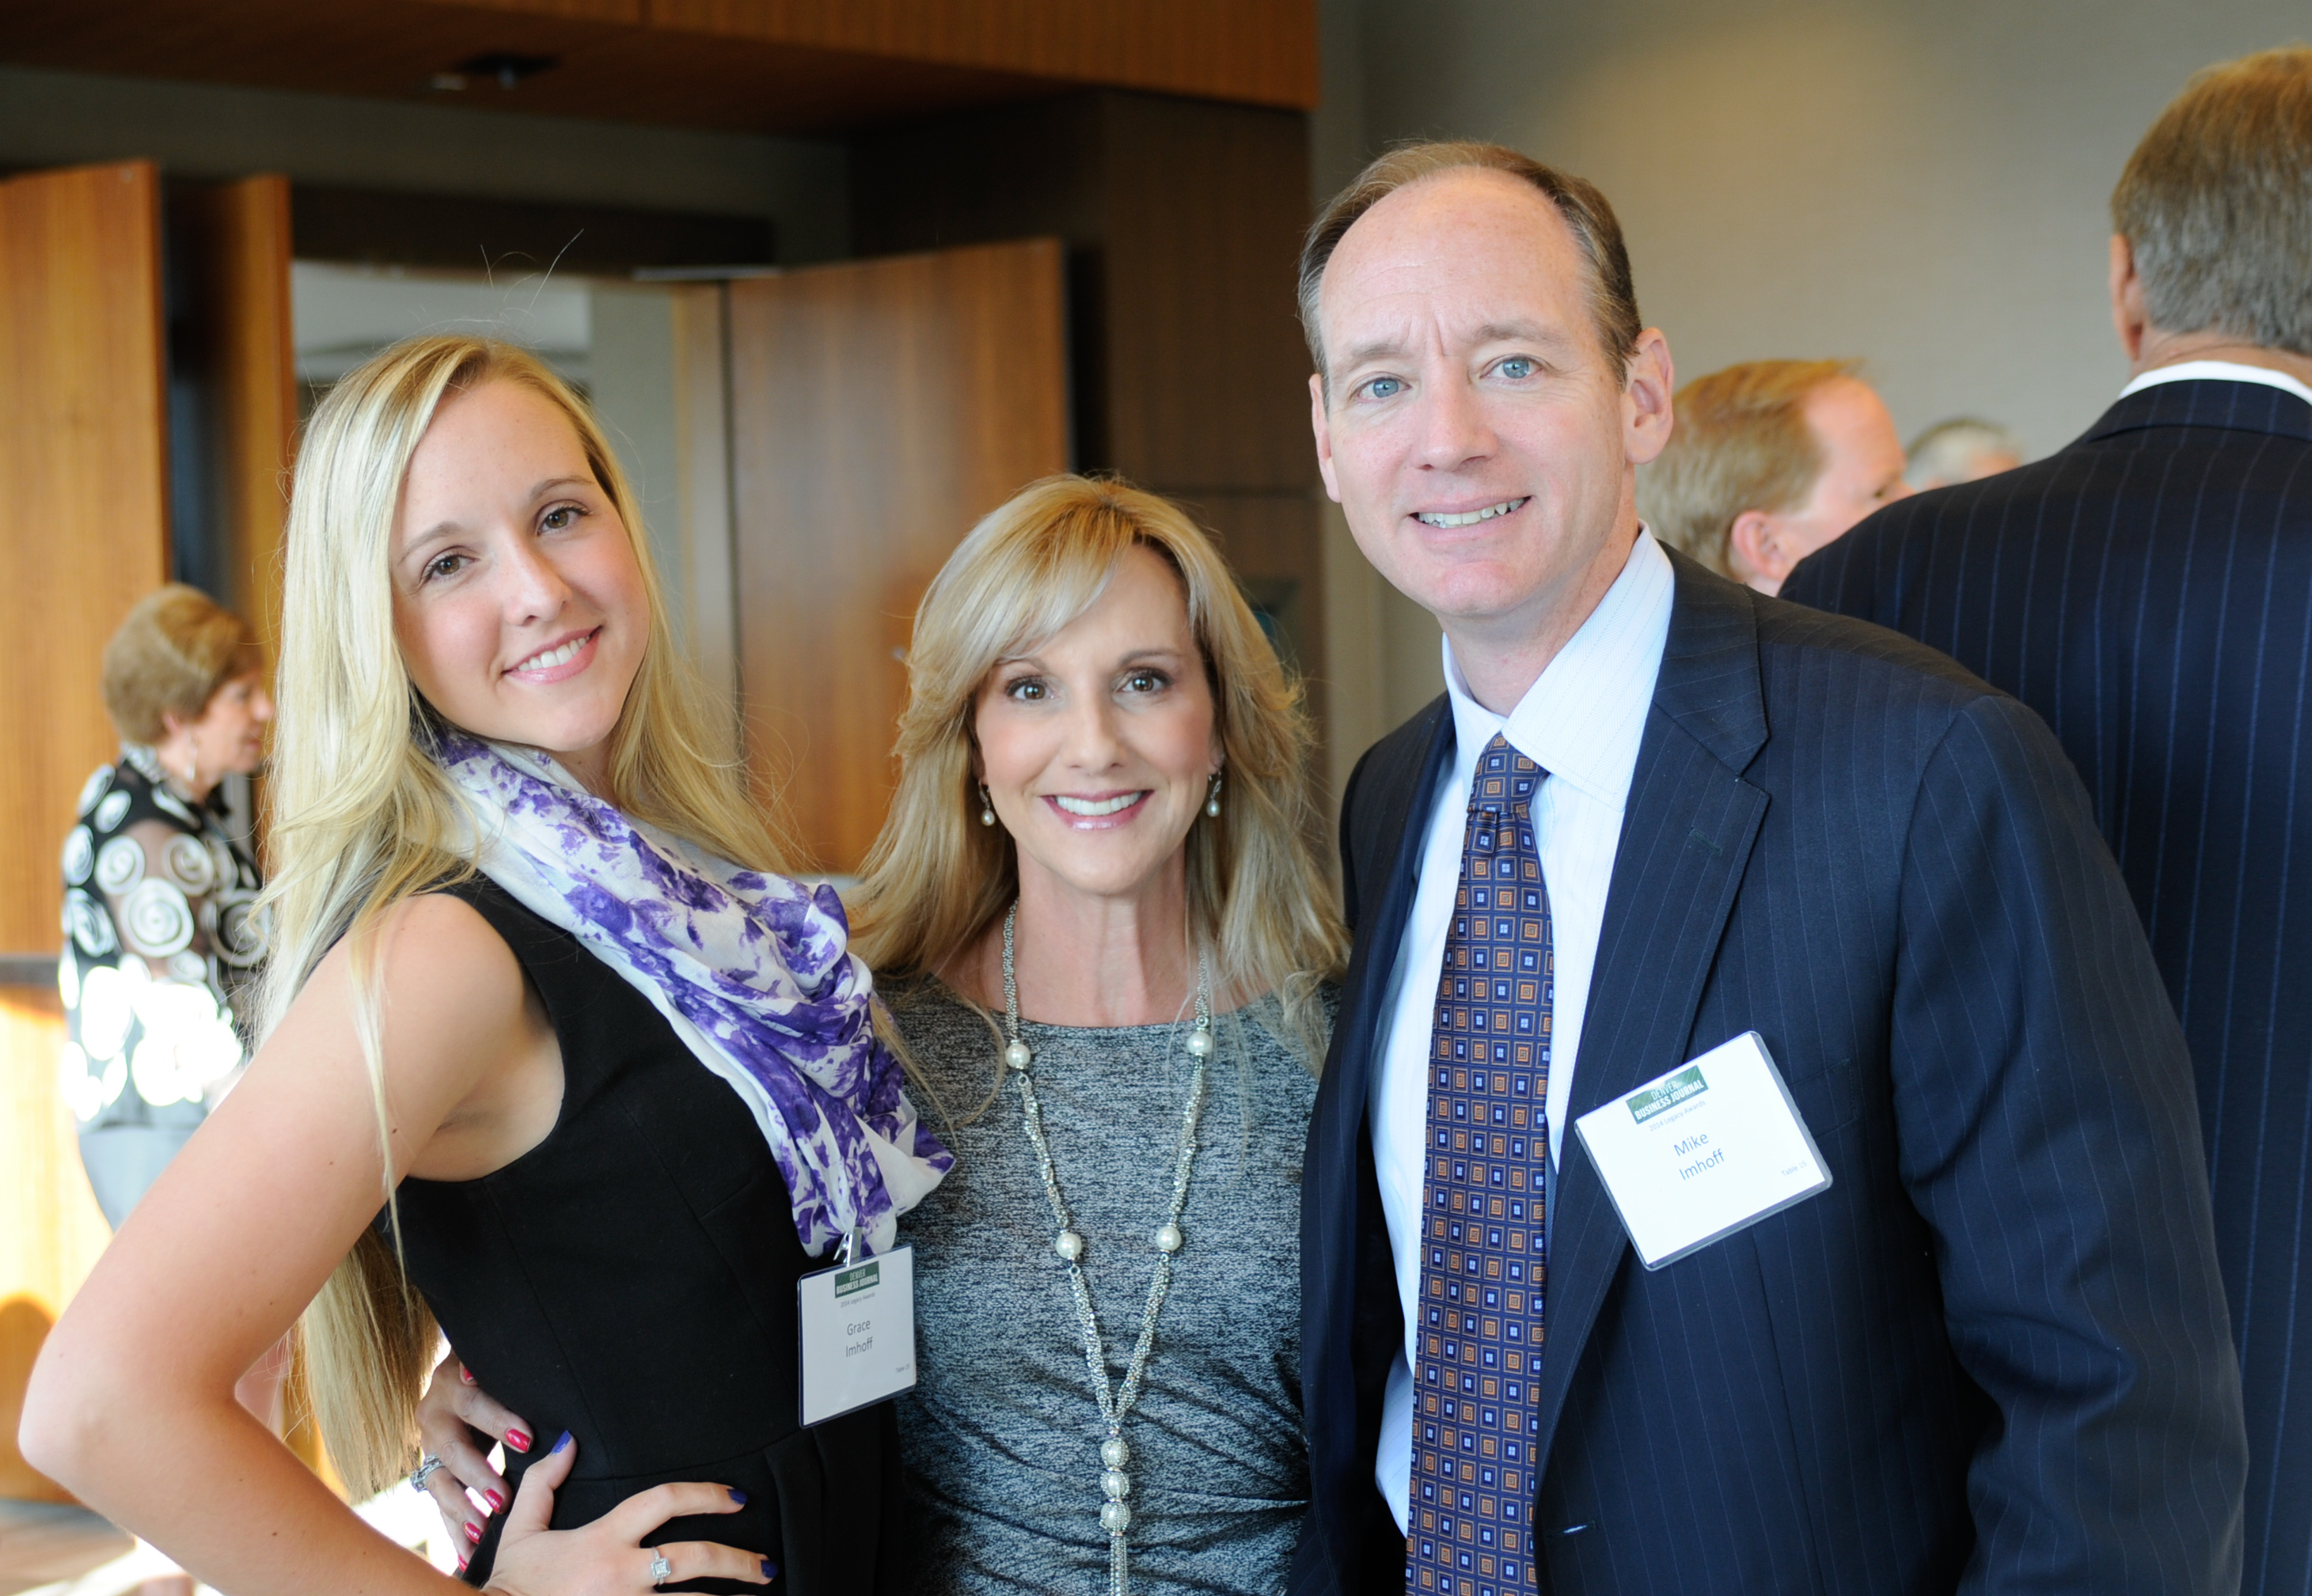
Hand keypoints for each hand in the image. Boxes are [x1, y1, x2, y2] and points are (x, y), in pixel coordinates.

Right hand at [414, 1350, 533, 1552]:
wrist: (457, 1378)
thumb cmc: (492, 1372)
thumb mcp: (497, 1367)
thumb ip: (510, 1374)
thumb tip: (538, 1375)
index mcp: (453, 1382)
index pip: (475, 1402)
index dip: (498, 1421)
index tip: (526, 1439)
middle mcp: (434, 1414)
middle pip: (453, 1449)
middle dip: (478, 1476)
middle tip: (504, 1500)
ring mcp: (427, 1446)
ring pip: (438, 1482)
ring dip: (460, 1509)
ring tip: (481, 1532)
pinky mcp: (429, 1472)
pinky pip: (438, 1504)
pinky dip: (452, 1530)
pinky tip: (465, 1556)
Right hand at [483, 1431, 774, 1593]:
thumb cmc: (511, 1586)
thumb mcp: (522, 1529)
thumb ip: (544, 1483)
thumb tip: (568, 1441)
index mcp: (603, 1539)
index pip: (665, 1501)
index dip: (706, 1494)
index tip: (736, 1498)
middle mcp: (623, 1574)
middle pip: (696, 1558)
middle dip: (739, 1560)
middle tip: (766, 1565)